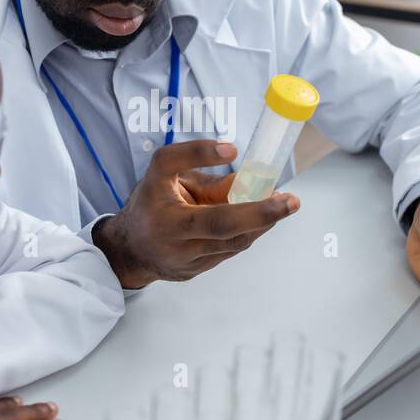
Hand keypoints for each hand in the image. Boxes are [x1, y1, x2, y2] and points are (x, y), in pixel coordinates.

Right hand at [93, 139, 299, 287]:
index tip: (232, 148)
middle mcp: (166, 230)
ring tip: (283, 204)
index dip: (200, 155)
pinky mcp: (193, 271)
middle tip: (289, 201)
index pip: (171, 166)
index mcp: (154, 195)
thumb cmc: (152, 205)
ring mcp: (182, 256)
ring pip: (232, 242)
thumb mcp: (167, 179)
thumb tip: (250, 179)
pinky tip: (261, 220)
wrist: (129, 251)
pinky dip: (249, 233)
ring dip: (261, 223)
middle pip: (218, 223)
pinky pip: (229, 251)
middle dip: (259, 212)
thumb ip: (203, 171)